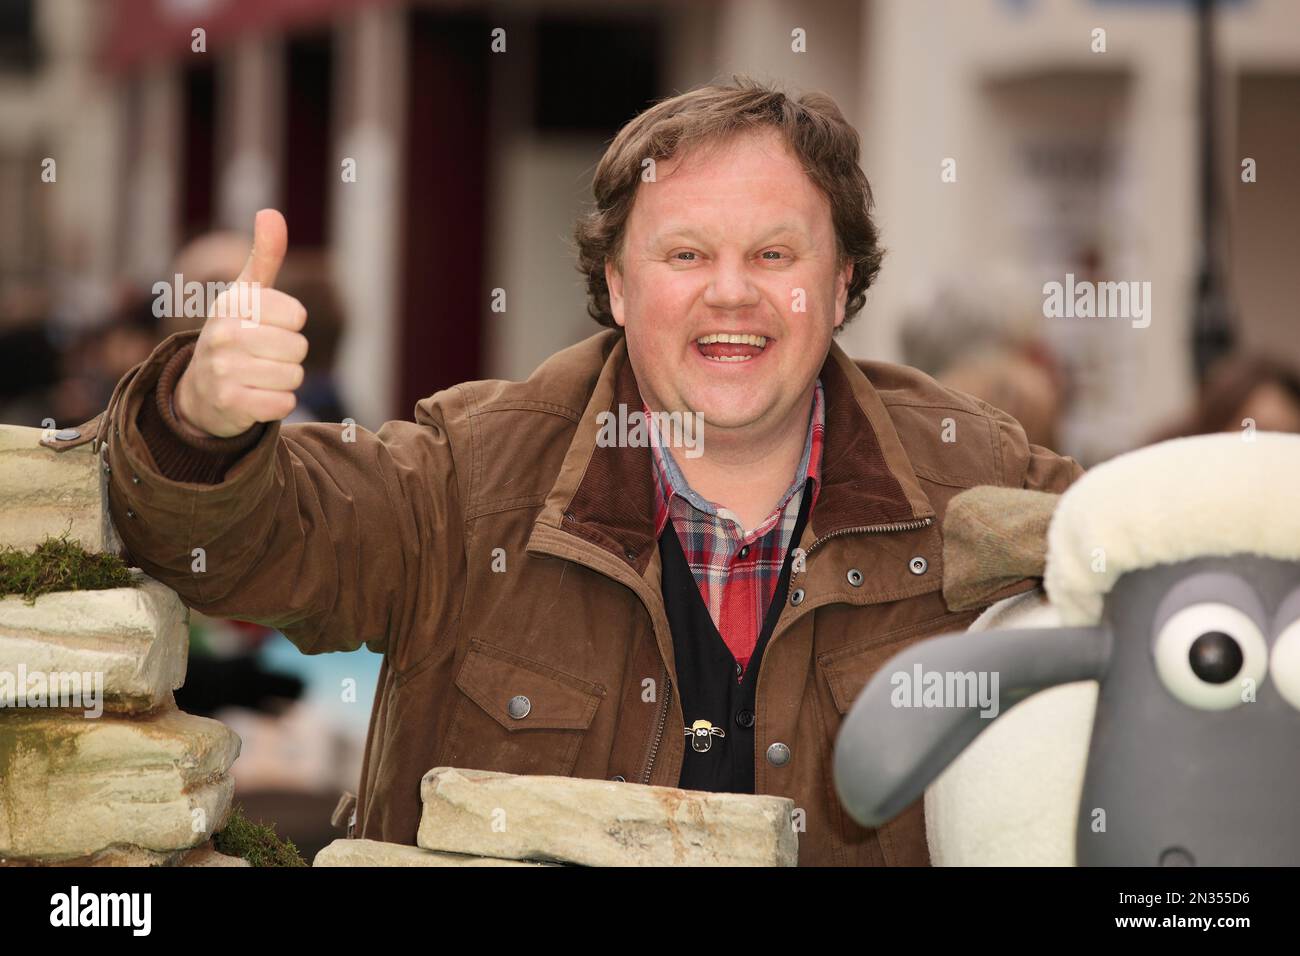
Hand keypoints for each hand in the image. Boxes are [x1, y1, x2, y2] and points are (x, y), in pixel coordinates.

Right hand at [173, 209, 308, 437]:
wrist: (200, 391)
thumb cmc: (234, 335)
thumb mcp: (246, 295)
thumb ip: (264, 256)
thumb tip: (271, 212)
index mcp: (232, 304)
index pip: (296, 316)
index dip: (290, 325)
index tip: (267, 327)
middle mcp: (223, 333)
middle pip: (298, 348)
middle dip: (289, 356)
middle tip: (262, 357)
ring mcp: (223, 370)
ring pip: (293, 377)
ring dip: (284, 381)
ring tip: (259, 377)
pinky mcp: (229, 403)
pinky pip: (283, 404)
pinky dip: (278, 404)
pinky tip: (256, 397)